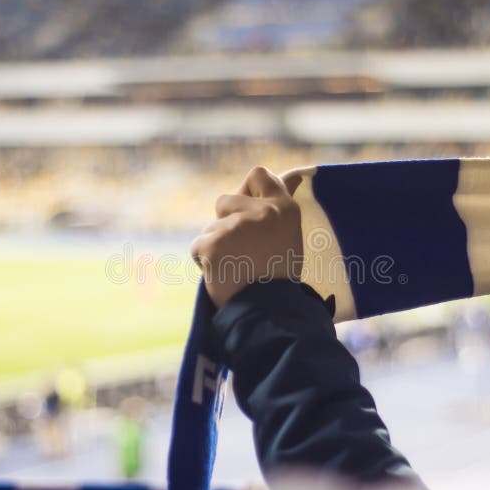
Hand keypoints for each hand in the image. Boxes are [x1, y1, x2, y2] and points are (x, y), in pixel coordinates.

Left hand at [191, 166, 302, 307]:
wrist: (270, 314)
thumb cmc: (279, 278)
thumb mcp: (290, 236)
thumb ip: (280, 206)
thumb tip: (292, 176)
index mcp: (285, 208)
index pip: (258, 175)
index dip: (248, 192)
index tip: (250, 214)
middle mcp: (262, 211)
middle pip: (224, 200)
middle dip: (226, 223)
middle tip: (243, 252)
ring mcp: (236, 226)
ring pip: (210, 227)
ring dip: (215, 245)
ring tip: (235, 268)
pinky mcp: (213, 243)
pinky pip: (197, 246)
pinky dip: (204, 262)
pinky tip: (222, 277)